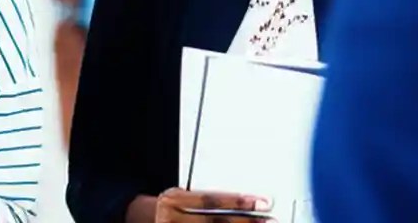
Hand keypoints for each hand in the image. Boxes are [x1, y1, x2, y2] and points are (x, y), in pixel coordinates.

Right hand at [153, 188, 272, 221]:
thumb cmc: (172, 208)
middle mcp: (171, 219)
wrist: (148, 220)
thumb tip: (243, 201)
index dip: (238, 201)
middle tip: (269, 219)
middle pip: (215, 222)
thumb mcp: (181, 197)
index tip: (261, 202)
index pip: (210, 200)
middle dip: (246, 221)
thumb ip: (203, 199)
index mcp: (172, 199)